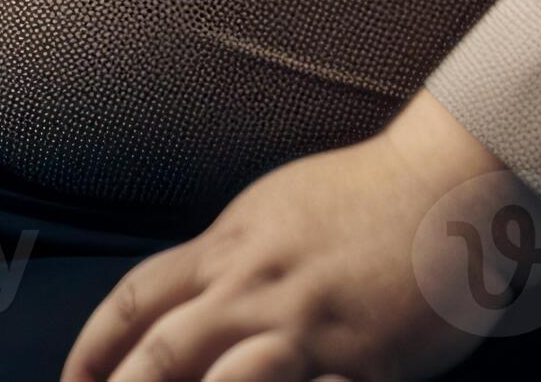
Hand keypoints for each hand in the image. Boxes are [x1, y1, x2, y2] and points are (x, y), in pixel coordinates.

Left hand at [62, 96, 514, 381]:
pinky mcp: (363, 361)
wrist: (446, 179)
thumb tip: (181, 295)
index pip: (138, 301)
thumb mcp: (274, 213)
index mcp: (231, 249)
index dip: (94, 348)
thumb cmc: (363, 196)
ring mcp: (308, 326)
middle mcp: (256, 287)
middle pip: (164, 353)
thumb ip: (228, 257)